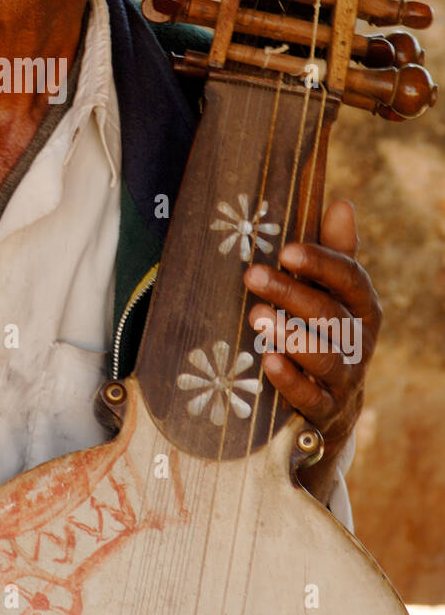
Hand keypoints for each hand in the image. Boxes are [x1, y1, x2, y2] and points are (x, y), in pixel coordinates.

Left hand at [242, 199, 381, 502]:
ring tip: (256, 317)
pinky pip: (312, 398)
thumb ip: (333, 252)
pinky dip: (290, 380)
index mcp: (362, 305)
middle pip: (330, 314)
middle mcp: (360, 341)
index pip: (350, 278)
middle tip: (252, 275)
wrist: (328, 404)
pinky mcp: (327, 411)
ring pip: (324, 355)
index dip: (321, 262)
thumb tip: (342, 202)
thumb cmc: (322, 330)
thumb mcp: (329, 292)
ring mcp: (346, 378)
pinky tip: (266, 362)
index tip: (286, 249)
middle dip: (291, 293)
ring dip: (289, 334)